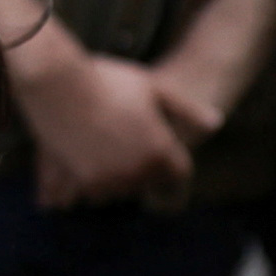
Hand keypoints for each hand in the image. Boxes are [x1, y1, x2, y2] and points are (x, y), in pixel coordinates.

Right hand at [14, 43, 195, 208]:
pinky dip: (85, 186)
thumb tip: (216, 123)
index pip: (178, 173)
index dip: (172, 163)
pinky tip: (80, 165)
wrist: (59, 84)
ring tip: (102, 149)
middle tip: (126, 143)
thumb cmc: (108, 80)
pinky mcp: (79, 183)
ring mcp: (107, 181)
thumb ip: (187, 109)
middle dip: (142, 169)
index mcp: (159, 151)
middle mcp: (136, 173)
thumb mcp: (153, 88)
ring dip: (114, 179)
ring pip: (117, 192)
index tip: (161, 151)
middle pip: (147, 184)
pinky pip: (89, 195)